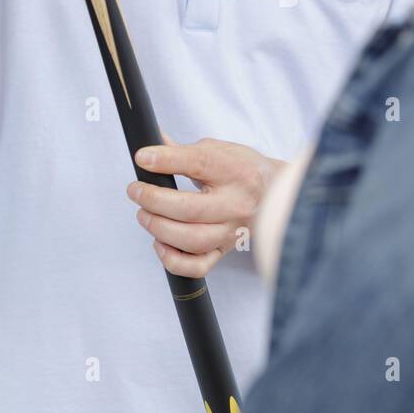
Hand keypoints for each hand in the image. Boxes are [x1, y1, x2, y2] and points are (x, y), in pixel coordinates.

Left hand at [125, 136, 285, 278]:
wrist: (277, 193)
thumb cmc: (243, 169)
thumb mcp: (217, 149)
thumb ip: (182, 151)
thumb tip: (148, 146)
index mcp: (235, 170)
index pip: (198, 163)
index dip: (166, 160)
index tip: (142, 158)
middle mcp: (236, 203)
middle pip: (190, 208)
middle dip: (154, 200)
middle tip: (135, 191)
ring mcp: (231, 230)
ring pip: (192, 240)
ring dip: (159, 228)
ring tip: (144, 215)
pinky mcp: (225, 250)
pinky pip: (198, 266)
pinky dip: (173, 260)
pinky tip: (160, 244)